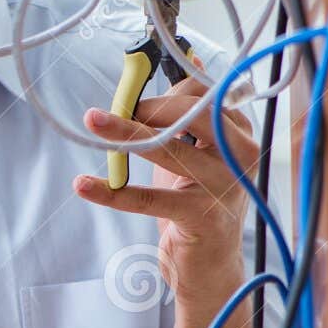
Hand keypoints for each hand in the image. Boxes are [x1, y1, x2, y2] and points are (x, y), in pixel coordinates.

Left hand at [71, 74, 259, 303]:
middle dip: (147, 106)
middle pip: (195, 114)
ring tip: (91, 122)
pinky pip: (151, 200)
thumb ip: (191, 112)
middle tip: (108, 109)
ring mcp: (227, 187)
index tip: (130, 97)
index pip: (205, 95)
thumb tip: (190, 59)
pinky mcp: (204, 219)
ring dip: (125, 135)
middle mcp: (243, 156)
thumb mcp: (196, 153)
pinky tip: (84, 184)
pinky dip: (113, 192)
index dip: (163, 92)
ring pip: (171, 150)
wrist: (210, 267)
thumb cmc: (197, 204)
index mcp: (241, 134)